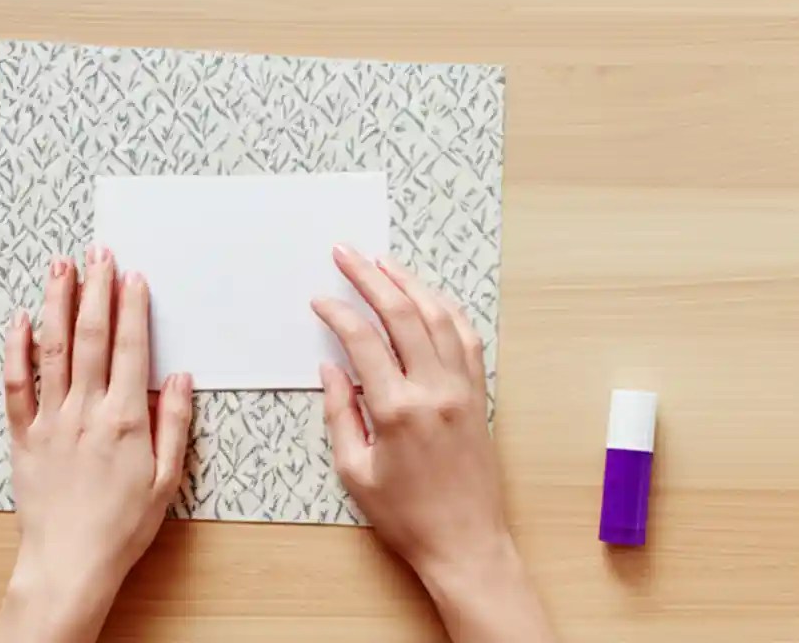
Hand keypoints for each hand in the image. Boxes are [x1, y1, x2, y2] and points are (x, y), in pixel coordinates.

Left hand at [0, 246, 192, 642]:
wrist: (70, 562)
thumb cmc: (122, 526)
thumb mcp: (166, 480)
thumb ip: (173, 424)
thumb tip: (178, 377)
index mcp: (124, 419)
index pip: (129, 348)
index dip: (131, 307)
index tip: (133, 276)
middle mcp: (85, 411)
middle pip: (89, 336)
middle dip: (95, 290)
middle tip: (98, 253)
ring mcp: (50, 420)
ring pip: (51, 349)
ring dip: (56, 303)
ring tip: (60, 267)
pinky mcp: (24, 436)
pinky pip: (16, 384)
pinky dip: (17, 349)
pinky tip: (21, 319)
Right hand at [312, 245, 553, 642]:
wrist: (466, 544)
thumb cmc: (406, 517)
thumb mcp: (356, 471)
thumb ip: (341, 413)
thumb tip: (331, 368)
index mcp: (397, 409)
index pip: (362, 340)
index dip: (337, 312)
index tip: (319, 300)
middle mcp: (434, 390)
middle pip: (401, 313)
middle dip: (370, 278)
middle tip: (346, 253)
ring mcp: (463, 389)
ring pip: (438, 317)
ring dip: (410, 284)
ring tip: (384, 263)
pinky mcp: (479, 396)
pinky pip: (465, 339)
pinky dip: (446, 310)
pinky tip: (428, 298)